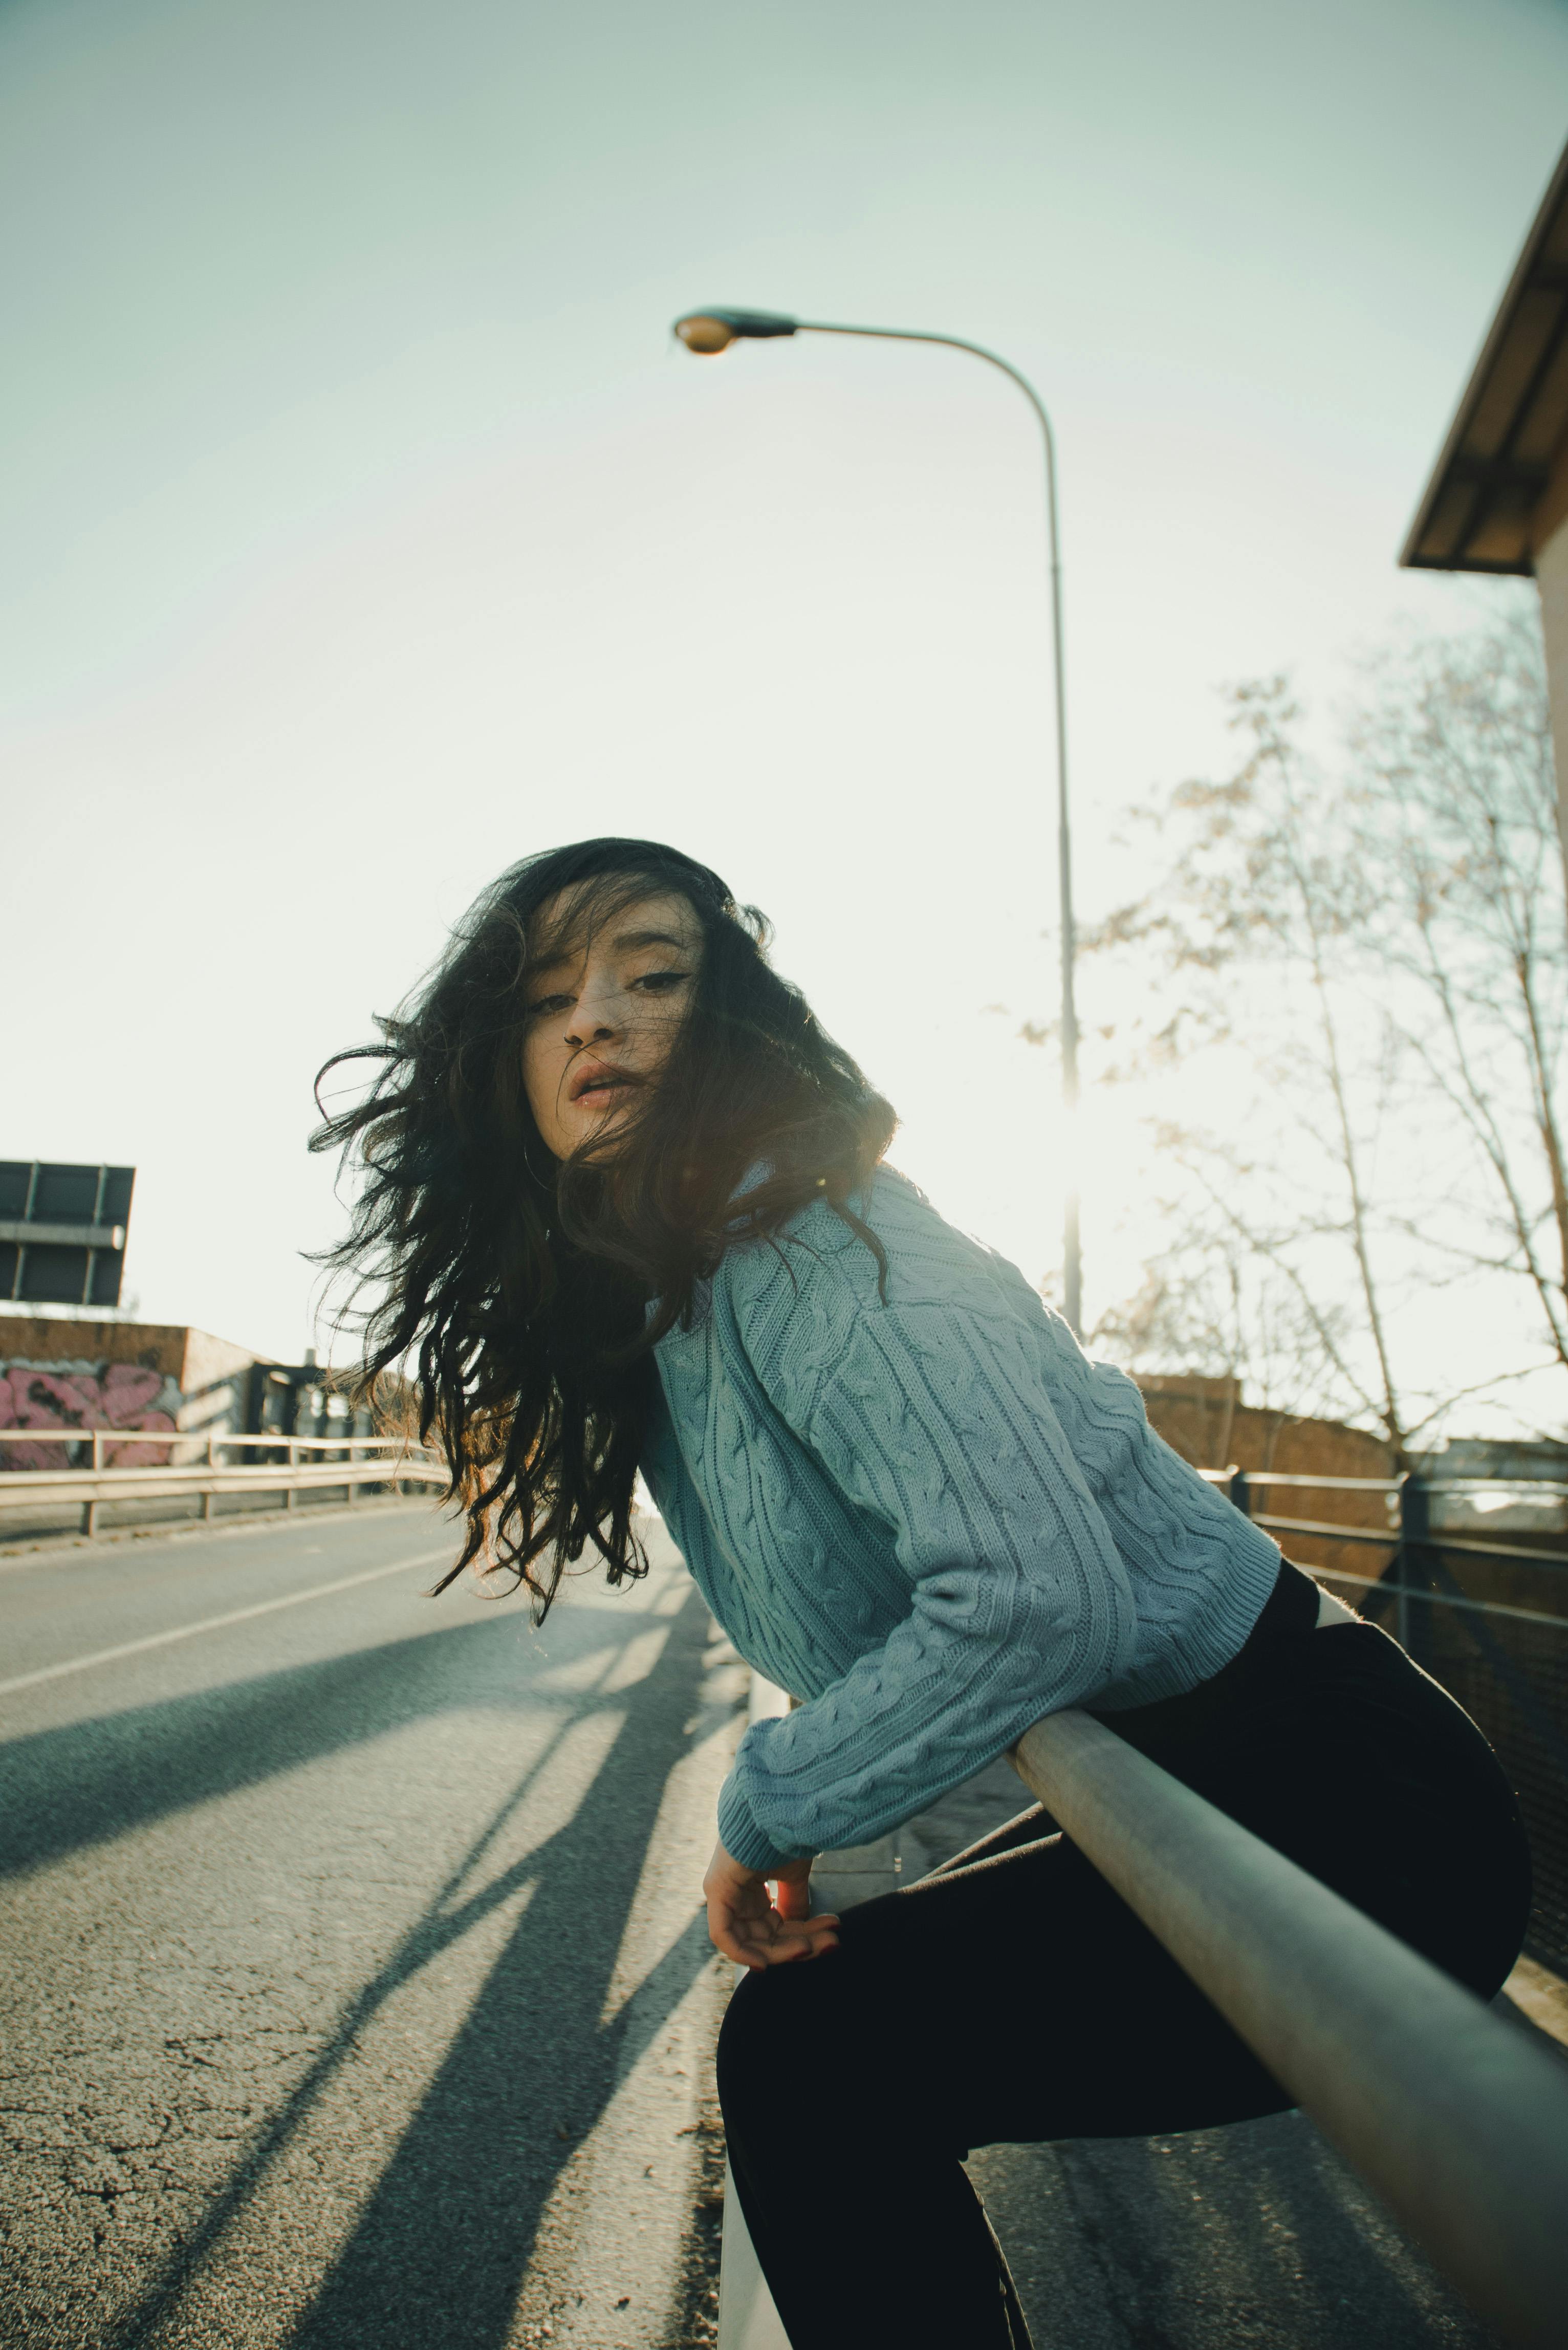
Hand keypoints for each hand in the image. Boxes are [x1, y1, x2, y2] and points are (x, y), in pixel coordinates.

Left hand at [703, 1841, 839, 1970]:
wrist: (777, 1808)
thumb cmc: (785, 1831)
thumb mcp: (794, 1873)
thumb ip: (794, 1900)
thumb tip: (803, 1926)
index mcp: (751, 1888)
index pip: (775, 1926)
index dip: (804, 1937)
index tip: (832, 1936)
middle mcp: (736, 1894)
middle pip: (767, 1936)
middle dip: (801, 1943)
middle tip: (833, 1942)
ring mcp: (724, 1893)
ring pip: (751, 1941)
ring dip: (784, 1949)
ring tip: (815, 1945)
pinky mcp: (717, 1892)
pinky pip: (724, 1937)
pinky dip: (745, 1953)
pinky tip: (769, 1960)